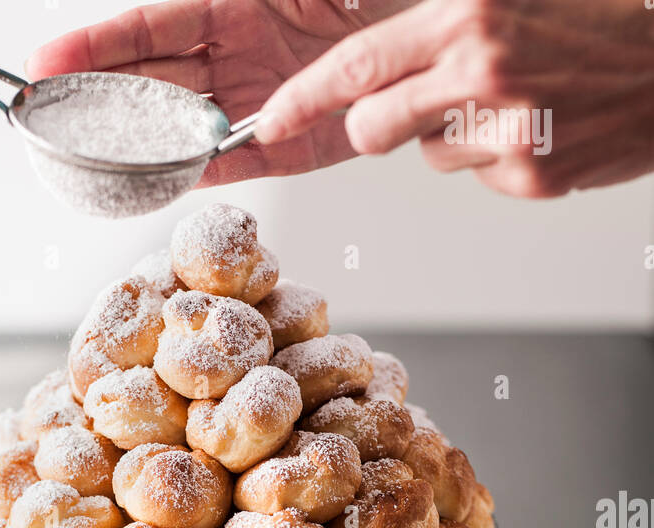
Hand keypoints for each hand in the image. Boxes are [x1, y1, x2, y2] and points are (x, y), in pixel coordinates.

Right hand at [25, 0, 405, 184]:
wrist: (435, 38)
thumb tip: (206, 5)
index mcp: (231, 2)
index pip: (149, 27)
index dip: (97, 45)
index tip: (47, 62)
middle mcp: (233, 52)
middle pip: (150, 79)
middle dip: (96, 97)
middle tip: (44, 118)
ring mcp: (253, 99)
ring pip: (177, 126)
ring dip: (132, 143)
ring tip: (81, 160)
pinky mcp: (283, 144)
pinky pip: (226, 165)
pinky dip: (189, 176)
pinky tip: (148, 186)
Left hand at [256, 0, 653, 196]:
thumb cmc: (594, 24)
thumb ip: (440, 22)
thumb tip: (378, 60)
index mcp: (469, 13)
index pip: (358, 64)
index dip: (304, 98)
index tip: (270, 118)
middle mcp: (481, 68)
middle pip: (372, 128)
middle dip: (375, 129)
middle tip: (408, 112)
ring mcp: (505, 128)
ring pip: (426, 155)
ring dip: (449, 136)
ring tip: (507, 102)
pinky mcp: (528, 175)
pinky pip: (475, 175)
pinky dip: (495, 158)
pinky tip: (535, 127)